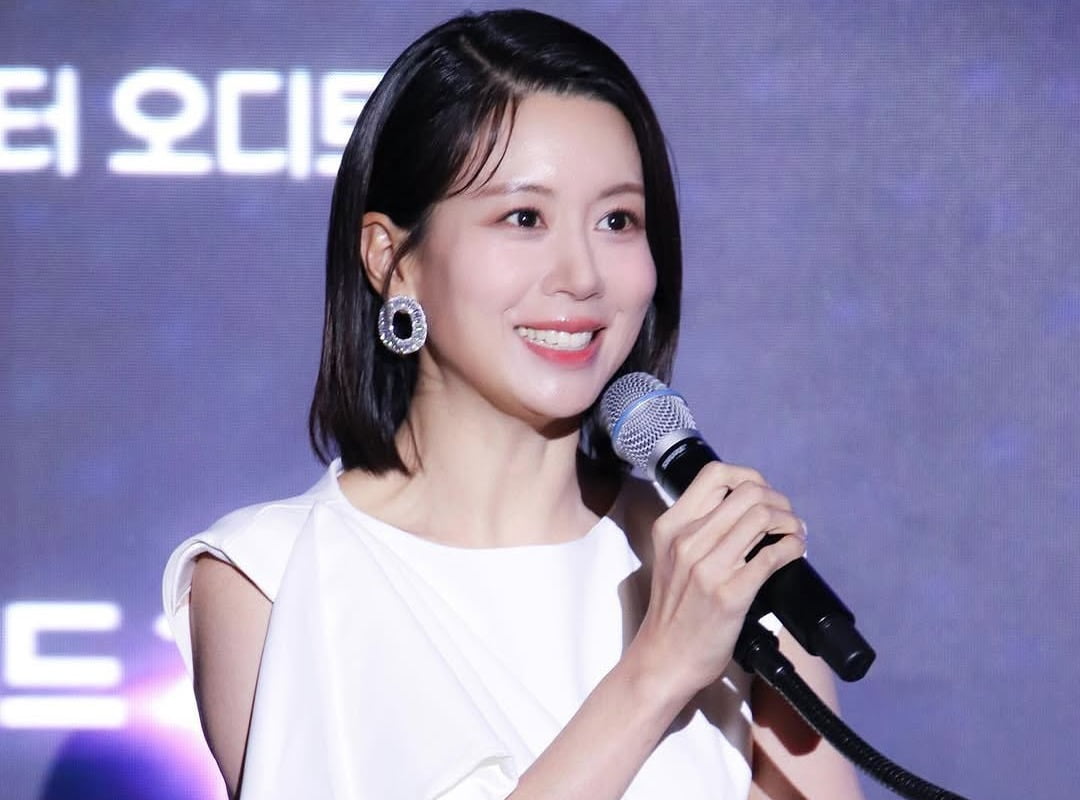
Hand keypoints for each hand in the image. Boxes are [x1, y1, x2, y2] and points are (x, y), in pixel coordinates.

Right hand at [627, 462, 806, 703]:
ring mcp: (708, 566)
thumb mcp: (670, 557)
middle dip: (778, 500)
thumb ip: (696, 530)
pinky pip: (774, 555)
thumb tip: (743, 508)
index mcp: (671, 526)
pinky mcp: (731, 593)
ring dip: (790, 521)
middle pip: (747, 492)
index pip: (715, 474)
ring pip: (763, 517)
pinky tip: (795, 551)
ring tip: (795, 532)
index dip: (748, 476)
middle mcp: (687, 540)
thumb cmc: (672, 610)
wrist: (664, 658)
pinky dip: (794, 547)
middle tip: (787, 517)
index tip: (762, 492)